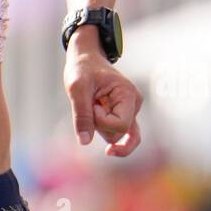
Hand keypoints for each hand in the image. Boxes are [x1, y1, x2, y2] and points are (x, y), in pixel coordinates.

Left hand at [64, 41, 141, 156]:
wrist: (85, 59)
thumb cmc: (82, 69)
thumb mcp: (77, 88)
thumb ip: (81, 115)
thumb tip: (84, 141)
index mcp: (128, 94)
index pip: (120, 125)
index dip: (101, 121)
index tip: (91, 104)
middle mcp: (134, 104)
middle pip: (117, 133)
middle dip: (98, 123)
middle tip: (89, 101)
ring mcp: (130, 111)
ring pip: (115, 135)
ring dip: (98, 125)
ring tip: (93, 103)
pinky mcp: (124, 115)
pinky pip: (128, 136)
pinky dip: (121, 146)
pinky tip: (111, 152)